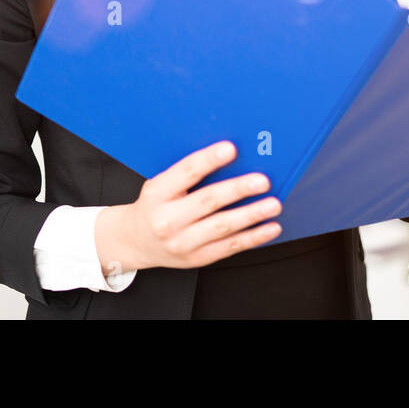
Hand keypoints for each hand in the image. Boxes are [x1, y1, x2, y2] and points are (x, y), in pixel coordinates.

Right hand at [94, 141, 281, 274]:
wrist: (135, 241)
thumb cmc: (155, 206)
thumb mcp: (161, 185)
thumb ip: (188, 174)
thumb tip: (231, 156)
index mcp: (158, 193)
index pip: (185, 173)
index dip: (209, 160)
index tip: (231, 149)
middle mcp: (168, 220)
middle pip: (208, 201)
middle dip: (238, 189)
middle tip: (262, 180)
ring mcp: (182, 242)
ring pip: (222, 227)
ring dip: (252, 215)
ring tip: (273, 204)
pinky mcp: (197, 258)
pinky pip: (230, 247)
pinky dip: (254, 237)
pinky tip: (270, 227)